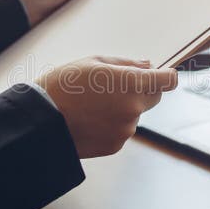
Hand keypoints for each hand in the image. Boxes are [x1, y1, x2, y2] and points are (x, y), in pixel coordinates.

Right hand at [36, 57, 177, 157]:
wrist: (41, 121)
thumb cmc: (64, 86)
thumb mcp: (94, 63)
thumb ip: (127, 64)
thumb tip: (148, 65)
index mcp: (132, 84)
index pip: (168, 80)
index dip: (166, 75)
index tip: (162, 74)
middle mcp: (134, 109)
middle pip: (154, 97)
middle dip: (142, 90)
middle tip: (115, 86)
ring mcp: (126, 129)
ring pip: (135, 115)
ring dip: (123, 108)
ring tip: (93, 104)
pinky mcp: (115, 145)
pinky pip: (122, 130)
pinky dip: (112, 124)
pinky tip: (90, 119)